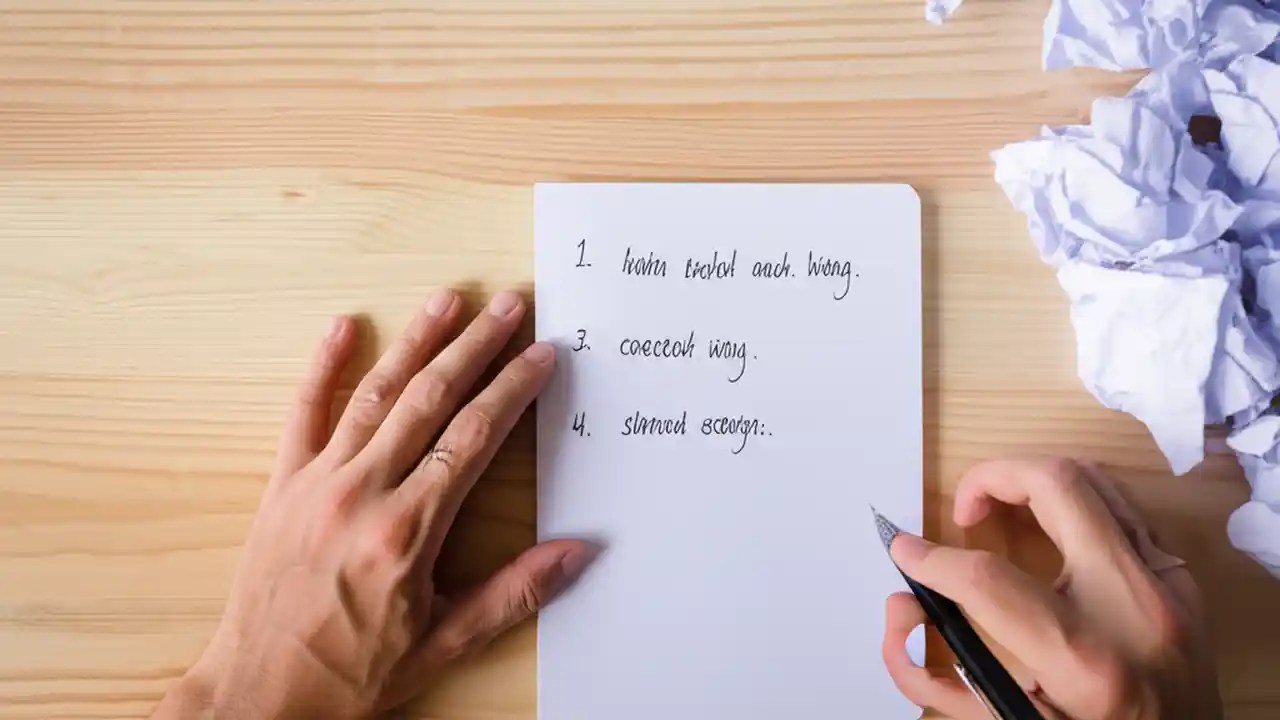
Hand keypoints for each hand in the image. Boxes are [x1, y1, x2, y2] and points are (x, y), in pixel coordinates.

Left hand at [151, 289, 593, 719]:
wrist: (259, 693)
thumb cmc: (352, 673)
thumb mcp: (445, 643)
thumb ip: (514, 594)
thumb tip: (578, 553)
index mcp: (408, 531)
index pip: (473, 438)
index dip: (513, 389)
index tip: (542, 355)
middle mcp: (362, 494)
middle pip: (430, 399)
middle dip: (476, 346)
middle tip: (509, 304)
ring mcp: (317, 483)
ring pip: (374, 394)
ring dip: (415, 341)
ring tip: (448, 299)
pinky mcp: (282, 485)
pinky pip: (303, 412)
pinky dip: (322, 366)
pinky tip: (343, 327)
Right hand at [882, 457, 1220, 719]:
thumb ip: (944, 677)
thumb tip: (903, 609)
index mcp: (1087, 662)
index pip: (989, 582)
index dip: (932, 559)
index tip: (905, 551)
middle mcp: (1137, 609)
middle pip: (1056, 487)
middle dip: (992, 478)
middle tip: (964, 510)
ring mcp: (1169, 584)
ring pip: (1094, 478)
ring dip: (1033, 480)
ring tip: (1001, 507)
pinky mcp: (1182, 577)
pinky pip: (1120, 506)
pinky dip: (1072, 502)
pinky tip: (1048, 528)